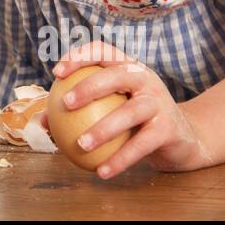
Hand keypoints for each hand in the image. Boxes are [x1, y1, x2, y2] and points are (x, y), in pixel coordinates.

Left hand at [47, 40, 213, 177]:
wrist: (183, 138)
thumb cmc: (136, 121)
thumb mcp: (110, 109)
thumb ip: (78, 111)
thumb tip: (41, 122)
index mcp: (128, 67)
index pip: (103, 52)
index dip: (79, 57)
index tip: (57, 73)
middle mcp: (146, 80)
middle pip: (116, 75)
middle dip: (89, 86)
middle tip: (65, 104)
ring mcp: (159, 102)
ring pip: (130, 112)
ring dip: (103, 129)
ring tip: (80, 144)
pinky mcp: (168, 128)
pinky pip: (141, 145)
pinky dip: (120, 160)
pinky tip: (101, 172)